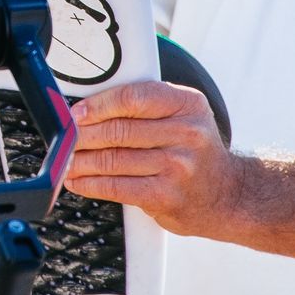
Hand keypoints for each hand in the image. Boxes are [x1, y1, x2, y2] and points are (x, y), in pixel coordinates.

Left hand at [68, 80, 243, 237]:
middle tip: (64, 137)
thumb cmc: (195, 150)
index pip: (132, 97)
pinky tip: (78, 181)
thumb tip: (89, 108)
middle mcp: (186, 133)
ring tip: (65, 159)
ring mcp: (177, 167)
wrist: (230, 195)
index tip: (76, 112)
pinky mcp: (166, 196)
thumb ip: (145, 106)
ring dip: (80, 161)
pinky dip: (90, 184)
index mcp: (187, 104)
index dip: (97, 105)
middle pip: (118, 130)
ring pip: (113, 159)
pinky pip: (116, 187)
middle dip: (83, 135)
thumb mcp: (183, 115)